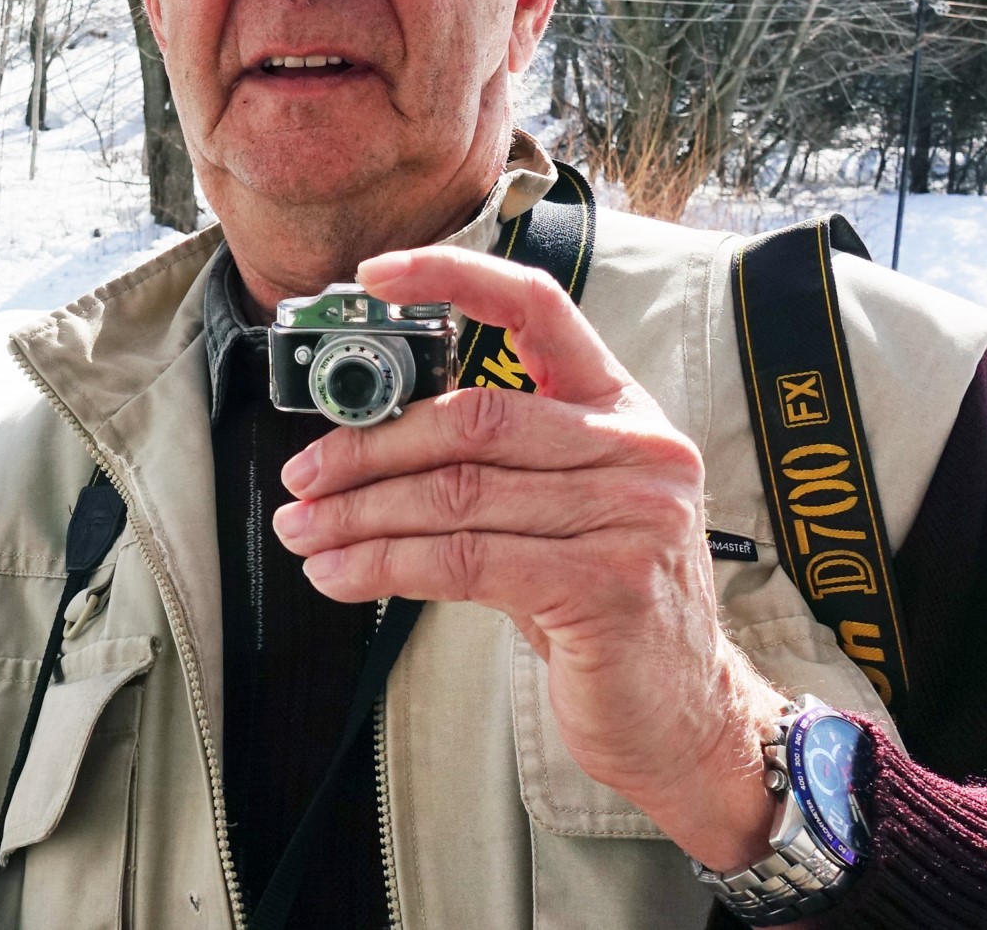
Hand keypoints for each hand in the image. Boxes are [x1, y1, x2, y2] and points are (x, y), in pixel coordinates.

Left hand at [272, 245, 785, 870]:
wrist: (684, 710)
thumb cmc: (605, 598)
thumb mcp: (563, 508)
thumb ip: (492, 463)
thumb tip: (365, 441)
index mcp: (620, 405)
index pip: (537, 306)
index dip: (452, 277)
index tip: (375, 278)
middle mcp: (635, 446)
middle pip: (471, 418)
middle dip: (369, 447)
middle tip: (303, 477)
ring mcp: (631, 514)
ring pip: (456, 493)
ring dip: (359, 513)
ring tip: (304, 531)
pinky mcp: (606, 584)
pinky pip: (464, 560)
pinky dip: (385, 565)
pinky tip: (341, 575)